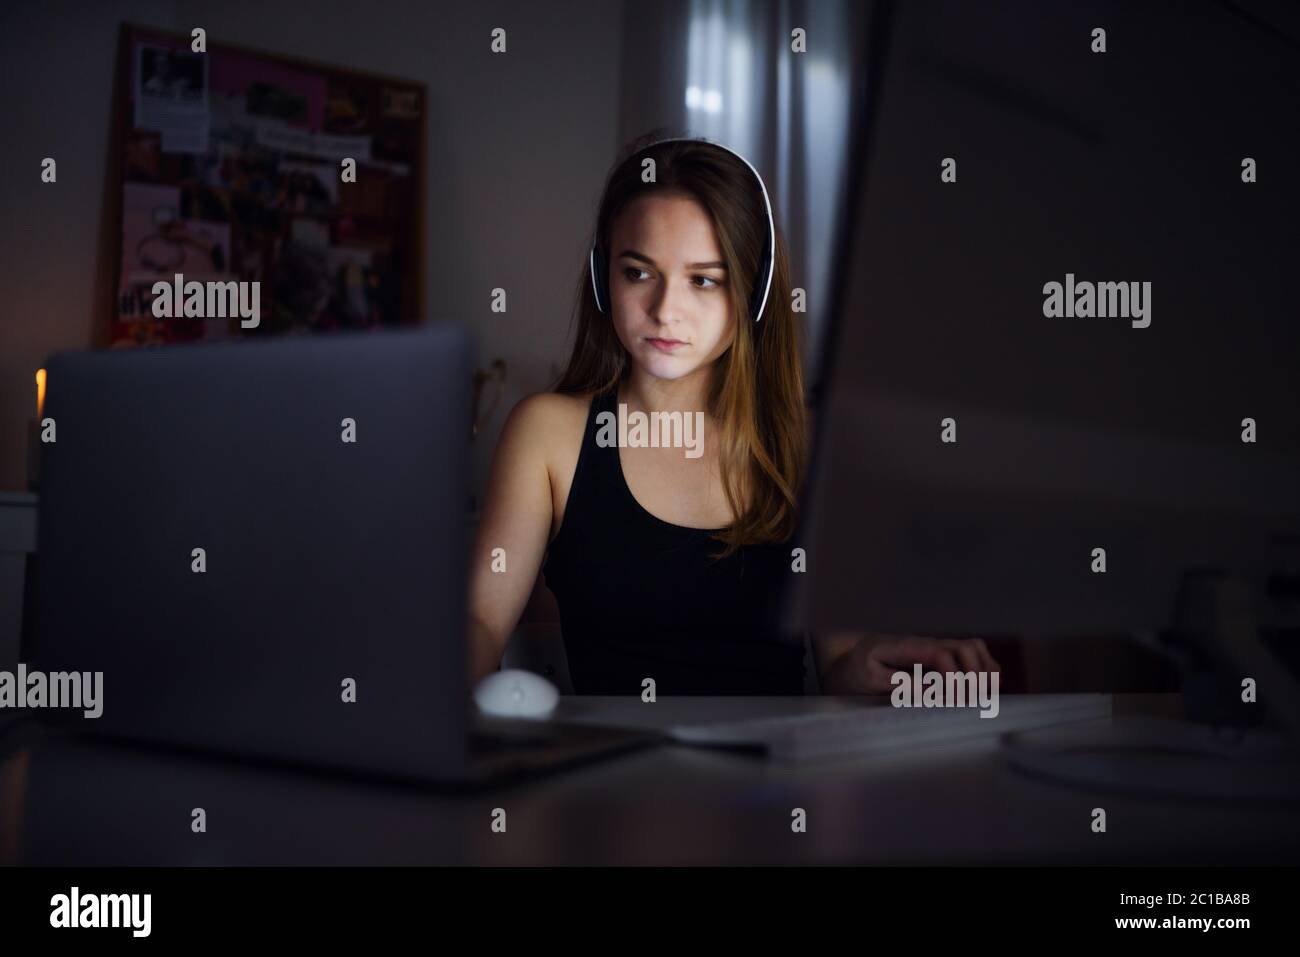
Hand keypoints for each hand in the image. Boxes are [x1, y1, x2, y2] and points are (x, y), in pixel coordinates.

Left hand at [846, 634, 999, 694]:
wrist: (856, 655)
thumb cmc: (862, 667)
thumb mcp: (871, 677)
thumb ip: (899, 683)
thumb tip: (931, 689)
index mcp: (909, 647)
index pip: (941, 654)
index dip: (953, 678)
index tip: (954, 700)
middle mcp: (928, 643)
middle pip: (966, 647)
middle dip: (976, 674)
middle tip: (973, 701)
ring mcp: (938, 647)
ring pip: (973, 647)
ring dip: (985, 670)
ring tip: (983, 695)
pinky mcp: (943, 654)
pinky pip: (971, 654)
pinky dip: (984, 668)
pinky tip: (981, 689)